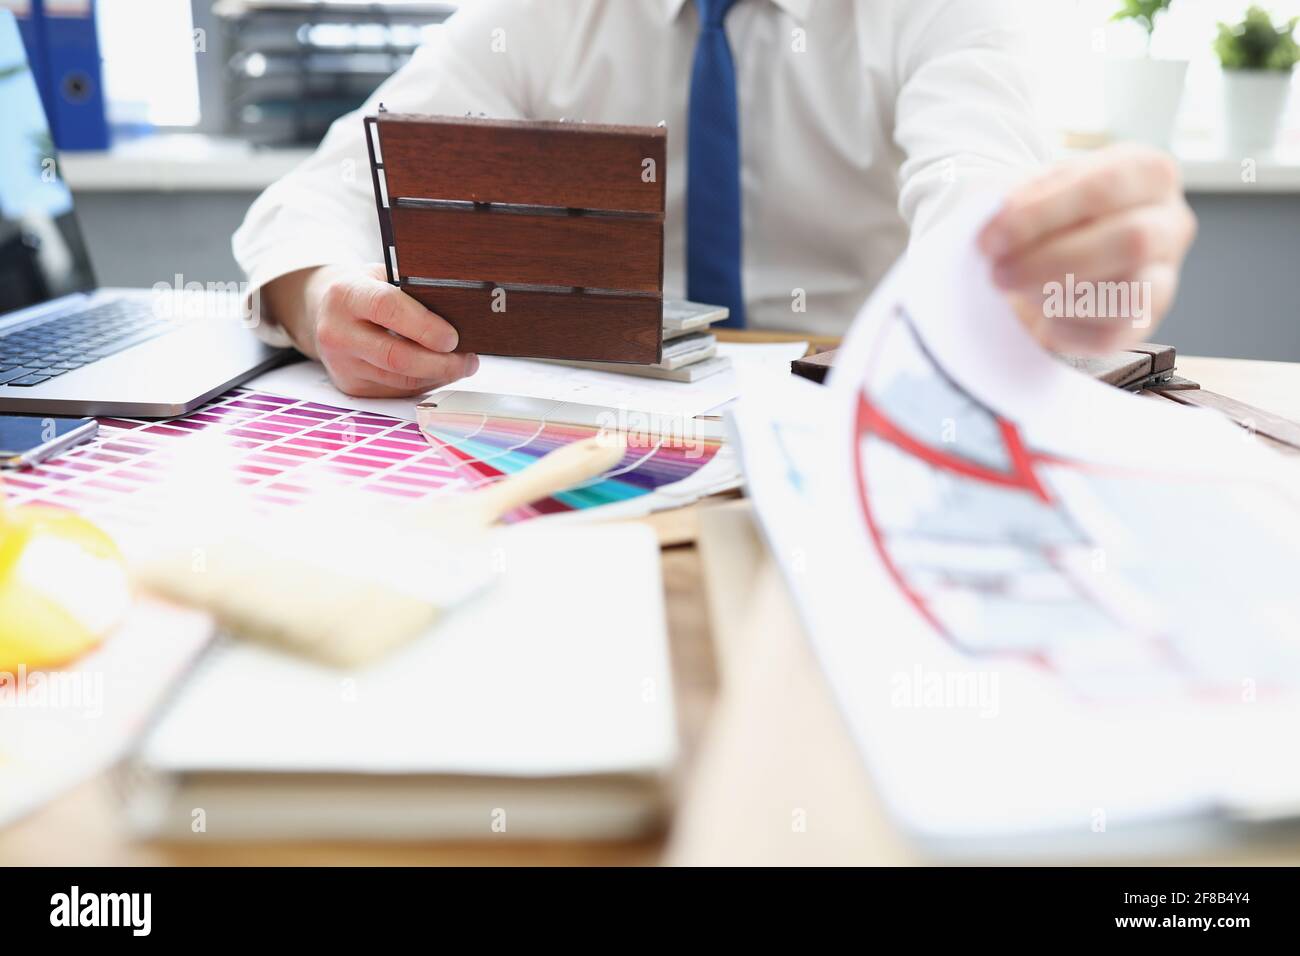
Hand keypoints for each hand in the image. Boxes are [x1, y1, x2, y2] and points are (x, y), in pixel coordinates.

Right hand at [266, 264, 477, 397]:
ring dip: (438, 376)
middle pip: (396, 357)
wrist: (326, 312)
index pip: (387, 309)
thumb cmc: (366, 292)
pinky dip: (423, 383)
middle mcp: (337, 331)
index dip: (425, 326)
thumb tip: (459, 312)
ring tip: (460, 365)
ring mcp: (342, 364)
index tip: (453, 338)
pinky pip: (396, 391)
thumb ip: (412, 290)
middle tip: (467, 360)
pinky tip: (436, 372)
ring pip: (400, 380)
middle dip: (440, 363)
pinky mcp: (350, 386)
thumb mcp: (383, 276)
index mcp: (346, 294)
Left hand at [978, 144, 1196, 354]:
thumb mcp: (1041, 189)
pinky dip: (1066, 326)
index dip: (1042, 213)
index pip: (1105, 186)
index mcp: (1147, 173)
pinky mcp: (1144, 322)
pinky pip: (1111, 333)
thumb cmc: (1054, 215)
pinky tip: (1041, 313)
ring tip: (1018, 288)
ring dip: (1057, 294)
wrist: (1058, 257)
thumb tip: (1003, 218)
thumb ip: (1026, 198)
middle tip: (998, 273)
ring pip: (1127, 291)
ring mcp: (1164, 275)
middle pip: (1130, 240)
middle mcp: (1170, 222)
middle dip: (1051, 260)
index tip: (991, 238)